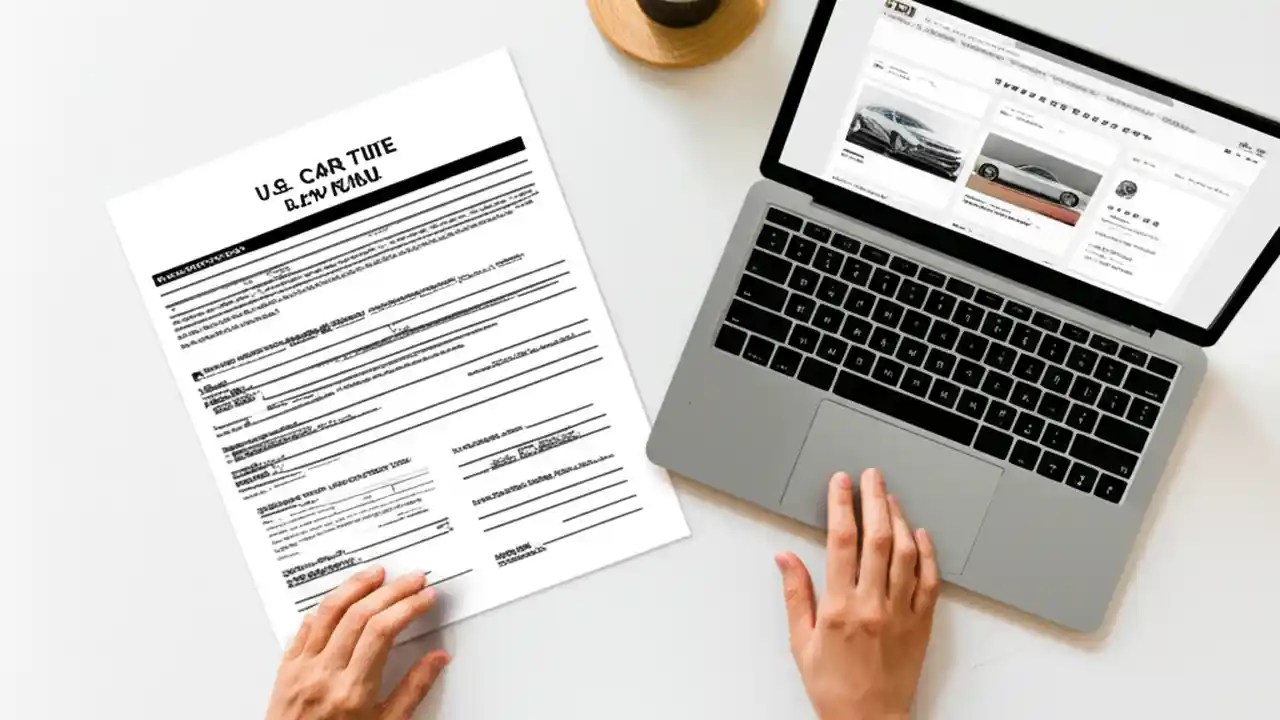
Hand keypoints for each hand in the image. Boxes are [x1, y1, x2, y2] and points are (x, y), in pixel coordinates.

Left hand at [265, 567, 449, 719]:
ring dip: (356, 586)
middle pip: (360, 615)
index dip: (407, 606)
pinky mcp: (286, 669)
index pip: (383, 631)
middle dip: (391, 590)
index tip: (425, 597)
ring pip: (329, 612)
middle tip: (412, 580)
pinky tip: (339, 599)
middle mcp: (325, 675)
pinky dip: (325, 608)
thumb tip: (437, 659)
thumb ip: (412, 690)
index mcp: (353, 691)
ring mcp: (302, 669)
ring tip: (376, 574)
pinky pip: (304, 628)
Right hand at [775, 469, 940, 719]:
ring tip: (891, 498)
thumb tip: (785, 558)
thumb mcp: (801, 641)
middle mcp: (873, 605)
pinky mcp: (922, 624)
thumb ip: (796, 594)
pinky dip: (928, 553)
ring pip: (906, 553)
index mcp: (839, 607)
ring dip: (900, 519)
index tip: (841, 483)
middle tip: (872, 476)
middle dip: (875, 499)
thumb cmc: (834, 687)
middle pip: (878, 538)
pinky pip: (930, 580)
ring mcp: (902, 613)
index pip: (841, 542)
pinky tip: (921, 534)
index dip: (842, 505)